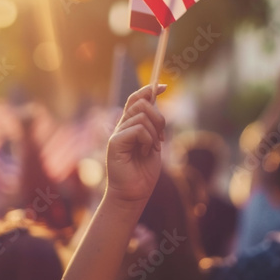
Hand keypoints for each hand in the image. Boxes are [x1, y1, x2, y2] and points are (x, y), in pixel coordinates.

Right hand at [104, 85, 166, 208]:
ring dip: (154, 133)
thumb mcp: (154, 143)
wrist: (134, 193)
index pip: (136, 98)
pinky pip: (138, 130)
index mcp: (130, 125)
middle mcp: (121, 126)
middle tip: (162, 138)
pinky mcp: (115, 142)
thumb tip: (156, 99)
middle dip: (159, 118)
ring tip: (152, 149)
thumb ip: (153, 124)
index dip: (149, 89)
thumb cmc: (144, 172)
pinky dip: (147, 140)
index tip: (164, 86)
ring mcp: (117, 133)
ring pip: (142, 116)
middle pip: (142, 103)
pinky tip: (145, 152)